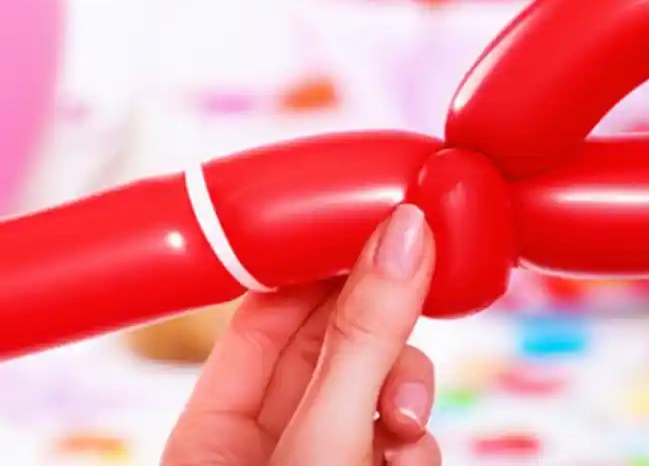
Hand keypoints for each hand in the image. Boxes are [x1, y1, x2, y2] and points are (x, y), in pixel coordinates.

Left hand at [163, 205, 440, 464]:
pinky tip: (409, 460)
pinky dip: (418, 444)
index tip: (378, 224)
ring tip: (407, 425)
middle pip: (338, 345)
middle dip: (384, 334)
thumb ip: (362, 340)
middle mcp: (267, 445)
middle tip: (420, 299)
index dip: (322, 267)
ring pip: (382, 391)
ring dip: (410, 395)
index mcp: (211, 433)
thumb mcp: (325, 436)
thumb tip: (403, 236)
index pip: (265, 314)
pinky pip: (406, 438)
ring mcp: (325, 461)